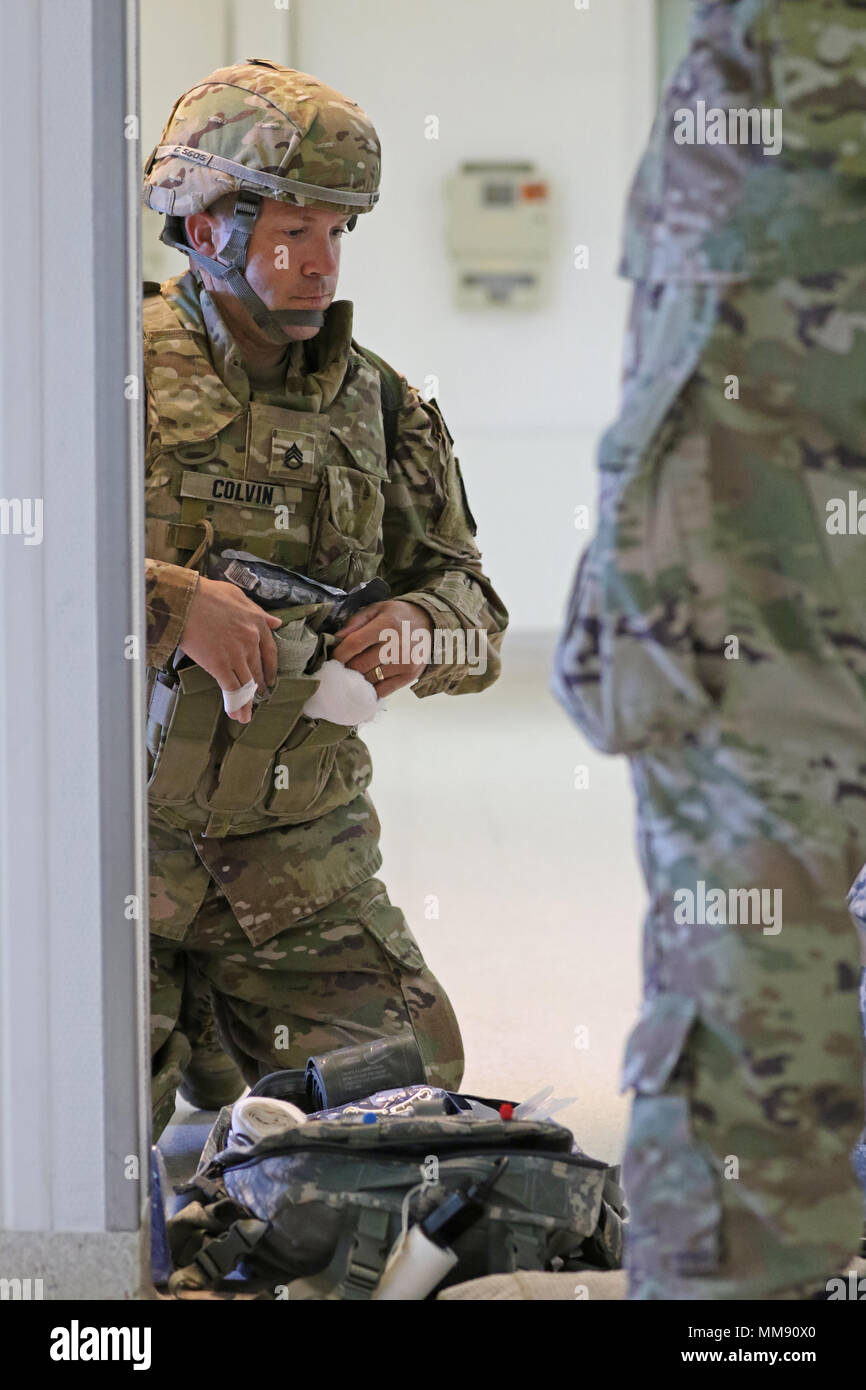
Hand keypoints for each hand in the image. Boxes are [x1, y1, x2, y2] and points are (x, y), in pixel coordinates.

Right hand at [179, 576, 281, 722]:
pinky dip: (235, 704)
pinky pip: (231, 689)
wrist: (185, 600)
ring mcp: (236, 655)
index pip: (269, 651)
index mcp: (257, 623)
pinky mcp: (220, 665)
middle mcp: (251, 641)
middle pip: (257, 669)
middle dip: (257, 686)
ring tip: (247, 715)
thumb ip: (258, 612)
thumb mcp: (238, 596)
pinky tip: (236, 714)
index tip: (269, 677)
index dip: (269, 667)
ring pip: (246, 683)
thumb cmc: (207, 594)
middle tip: (257, 696)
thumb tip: (276, 623)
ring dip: (247, 701)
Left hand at [331, 600, 433, 697]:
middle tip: (341, 666)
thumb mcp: (377, 609)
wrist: (429, 623)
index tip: (332, 658)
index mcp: (387, 625)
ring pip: (369, 679)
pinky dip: (371, 689)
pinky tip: (367, 683)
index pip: (354, 644)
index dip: (339, 654)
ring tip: (355, 673)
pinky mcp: (410, 676)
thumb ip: (355, 622)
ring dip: (358, 679)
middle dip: (346, 667)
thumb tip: (336, 639)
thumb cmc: (397, 616)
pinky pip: (383, 690)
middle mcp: (397, 645)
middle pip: (360, 665)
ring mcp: (405, 663)